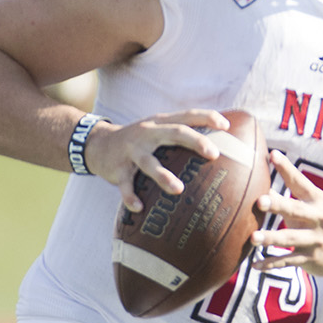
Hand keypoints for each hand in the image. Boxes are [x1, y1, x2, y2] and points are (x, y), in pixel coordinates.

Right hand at [84, 108, 228, 212]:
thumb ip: (180, 135)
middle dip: (194, 141)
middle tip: (213, 153)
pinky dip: (131, 197)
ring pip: (149, 162)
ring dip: (163, 176)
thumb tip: (218, 149)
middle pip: (173, 132)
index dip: (206, 117)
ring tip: (178, 189)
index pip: (187, 115)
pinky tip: (139, 208)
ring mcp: (132, 151)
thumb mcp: (157, 130)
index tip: (226, 125)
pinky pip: (125, 185)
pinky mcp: (118, 169)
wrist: (97, 144)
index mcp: (160, 123)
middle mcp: (147, 133)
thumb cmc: (139, 141)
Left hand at [250, 150, 322, 284]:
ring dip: (271, 238)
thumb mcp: (315, 207)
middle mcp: (318, 219)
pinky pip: (288, 261)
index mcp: (318, 200)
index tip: (273, 155)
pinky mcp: (311, 259)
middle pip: (296, 210)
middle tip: (259, 201)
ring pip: (290, 239)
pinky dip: (271, 264)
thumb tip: (258, 185)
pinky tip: (255, 265)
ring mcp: (315, 240)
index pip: (300, 182)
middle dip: (278, 205)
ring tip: (253, 238)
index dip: (286, 169)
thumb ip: (289, 197)